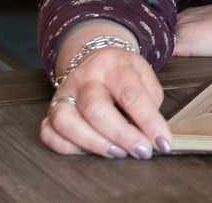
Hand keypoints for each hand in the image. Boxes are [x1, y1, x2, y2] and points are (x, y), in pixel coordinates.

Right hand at [40, 22, 168, 158]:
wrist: (95, 58)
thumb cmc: (124, 73)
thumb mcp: (145, 76)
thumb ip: (150, 102)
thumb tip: (151, 134)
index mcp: (113, 64)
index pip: (130, 94)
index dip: (149, 122)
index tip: (162, 141)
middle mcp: (84, 77)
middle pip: (95, 109)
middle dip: (122, 135)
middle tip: (141, 151)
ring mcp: (63, 94)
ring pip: (66, 121)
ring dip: (94, 143)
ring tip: (117, 153)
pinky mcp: (50, 110)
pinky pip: (49, 133)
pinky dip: (68, 147)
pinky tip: (89, 150)